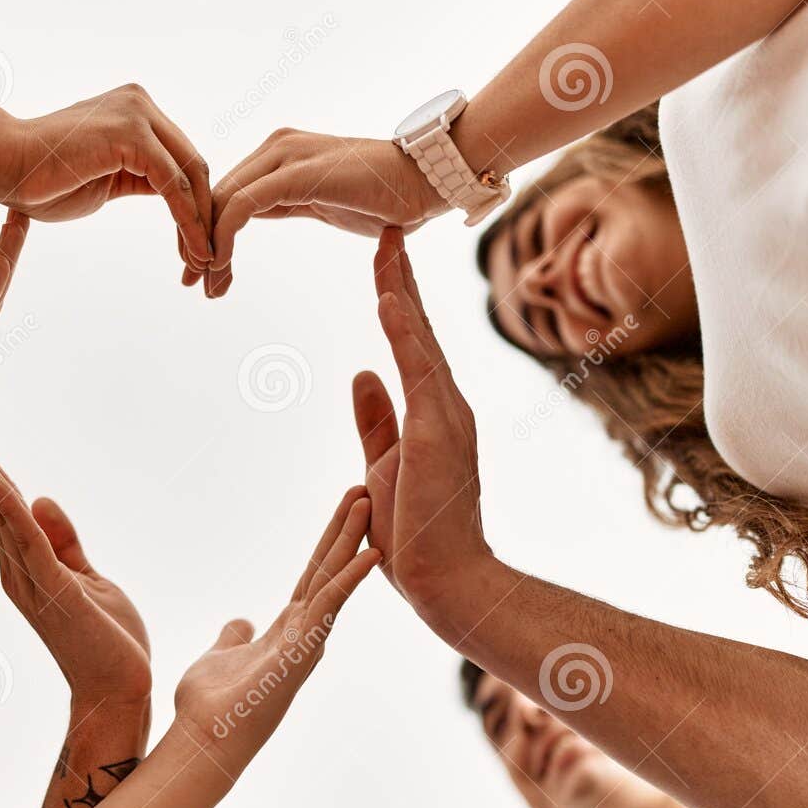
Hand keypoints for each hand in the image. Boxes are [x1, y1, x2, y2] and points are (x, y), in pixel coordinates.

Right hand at [0, 85, 213, 282]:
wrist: (4, 167)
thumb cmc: (43, 181)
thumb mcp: (108, 179)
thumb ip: (142, 178)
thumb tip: (173, 195)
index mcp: (136, 112)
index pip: (181, 159)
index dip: (195, 205)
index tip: (197, 247)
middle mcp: (141, 104)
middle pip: (192, 165)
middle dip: (204, 216)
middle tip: (207, 261)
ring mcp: (137, 114)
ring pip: (189, 174)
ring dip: (200, 223)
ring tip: (202, 263)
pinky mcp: (132, 134)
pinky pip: (172, 184)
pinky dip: (187, 220)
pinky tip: (192, 248)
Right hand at [0, 419, 151, 705]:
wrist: (117, 690)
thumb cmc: (106, 640)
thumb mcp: (87, 578)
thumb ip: (63, 541)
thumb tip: (40, 499)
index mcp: (25, 567)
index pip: (1, 509)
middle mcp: (18, 572)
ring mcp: (32, 582)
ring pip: (2, 517)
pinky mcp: (54, 591)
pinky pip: (28, 542)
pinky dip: (10, 510)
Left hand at [171, 488, 380, 766]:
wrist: (204, 739)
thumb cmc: (211, 705)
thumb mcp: (220, 655)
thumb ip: (234, 636)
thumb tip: (240, 621)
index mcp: (287, 630)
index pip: (313, 575)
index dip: (329, 542)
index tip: (346, 507)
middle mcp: (304, 634)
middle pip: (328, 571)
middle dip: (345, 530)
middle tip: (366, 489)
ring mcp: (307, 644)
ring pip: (334, 582)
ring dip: (351, 543)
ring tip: (367, 504)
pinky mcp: (301, 655)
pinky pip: (327, 608)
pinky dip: (347, 581)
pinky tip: (366, 557)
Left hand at [206, 129, 439, 296]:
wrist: (427, 182)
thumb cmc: (384, 197)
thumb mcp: (320, 202)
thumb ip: (284, 202)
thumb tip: (252, 216)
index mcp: (279, 153)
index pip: (226, 191)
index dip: (206, 231)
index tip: (200, 271)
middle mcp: (277, 147)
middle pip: (216, 195)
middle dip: (198, 243)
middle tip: (192, 284)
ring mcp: (286, 155)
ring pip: (222, 201)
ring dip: (208, 247)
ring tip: (208, 286)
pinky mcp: (297, 172)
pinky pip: (242, 206)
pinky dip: (224, 238)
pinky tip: (221, 266)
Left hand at [354, 228, 490, 618]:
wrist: (445, 579)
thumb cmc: (416, 532)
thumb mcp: (384, 464)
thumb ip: (375, 419)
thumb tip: (361, 373)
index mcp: (432, 411)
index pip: (411, 343)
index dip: (396, 298)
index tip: (382, 258)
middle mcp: (446, 404)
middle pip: (418, 329)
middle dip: (400, 278)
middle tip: (385, 228)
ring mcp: (446, 416)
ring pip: (419, 339)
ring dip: (400, 290)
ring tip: (384, 244)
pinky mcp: (436, 432)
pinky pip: (416, 371)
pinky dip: (402, 332)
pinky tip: (387, 297)